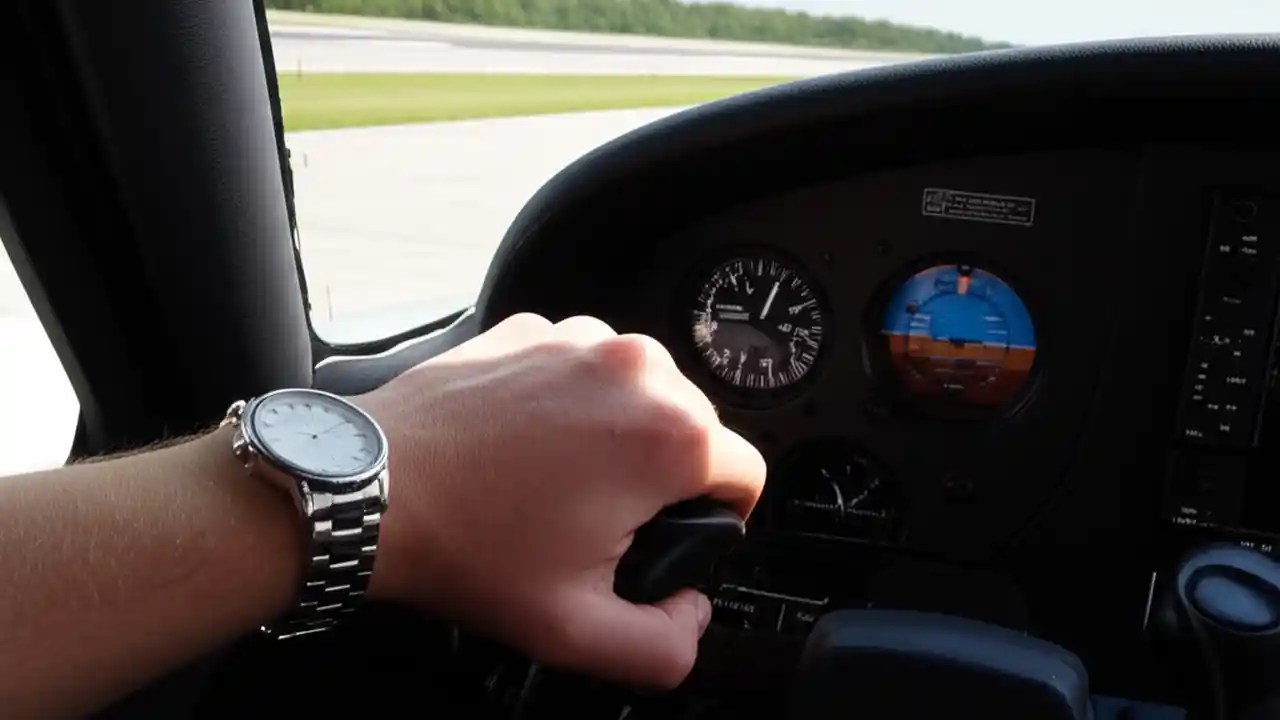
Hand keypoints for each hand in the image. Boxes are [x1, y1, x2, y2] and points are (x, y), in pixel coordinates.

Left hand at [355, 313, 765, 688]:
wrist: (370, 489)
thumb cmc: (466, 547)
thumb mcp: (576, 630)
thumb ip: (667, 646)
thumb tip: (691, 617)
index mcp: (668, 436)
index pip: (748, 475)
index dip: (717, 519)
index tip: (667, 537)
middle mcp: (637, 371)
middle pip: (695, 430)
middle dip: (662, 477)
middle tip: (598, 519)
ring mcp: (582, 341)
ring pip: (640, 395)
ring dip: (617, 435)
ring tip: (554, 480)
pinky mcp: (535, 330)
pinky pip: (585, 369)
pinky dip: (571, 403)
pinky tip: (525, 444)